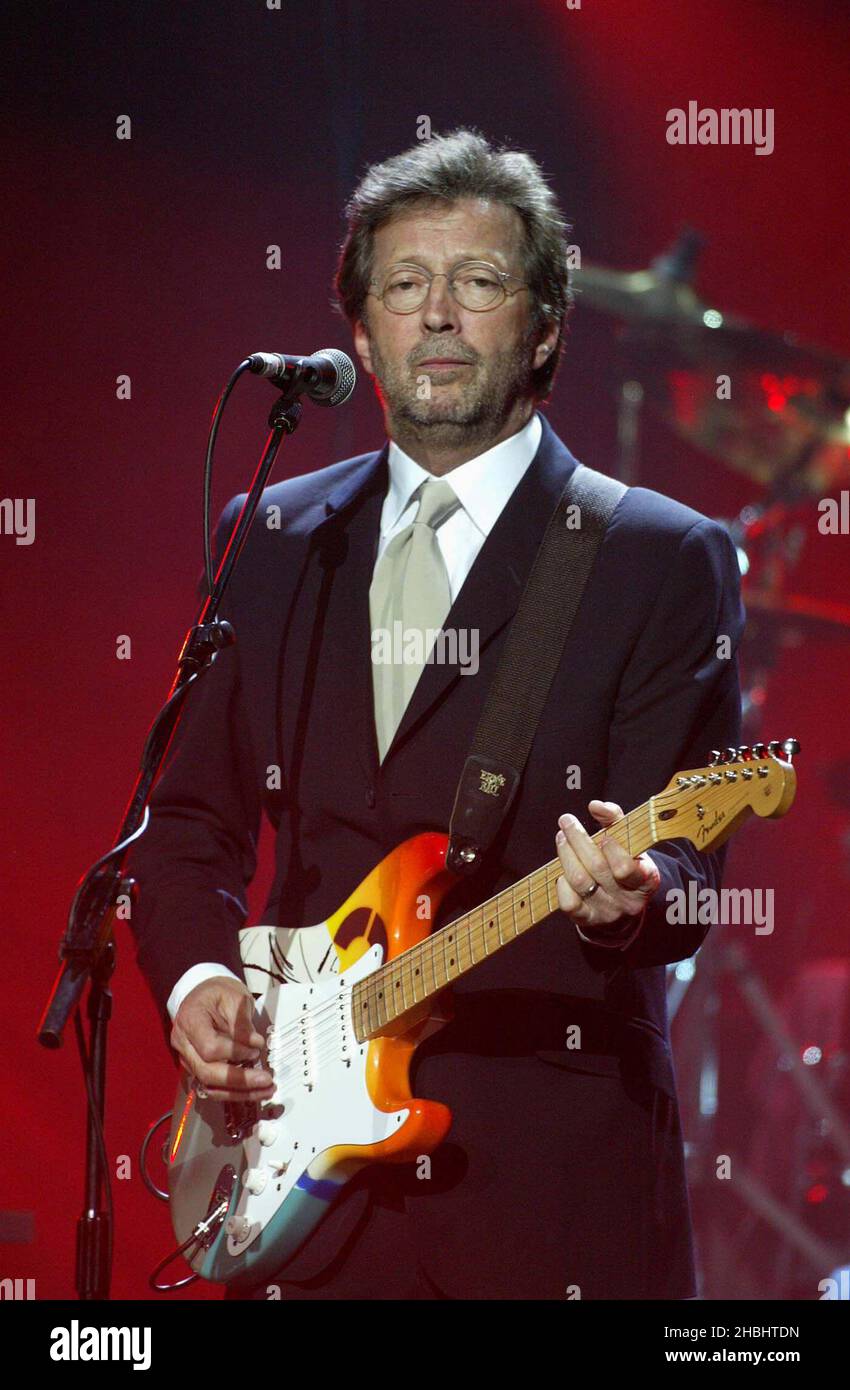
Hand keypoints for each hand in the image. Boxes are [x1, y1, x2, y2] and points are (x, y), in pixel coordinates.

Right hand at [170, 975, 274, 1102]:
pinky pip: (213, 1087)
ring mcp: (188, 1059)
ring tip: (266, 1090)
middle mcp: (184, 1044)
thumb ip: (242, 1022)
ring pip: (210, 1086)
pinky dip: (234, 1092)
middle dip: (239, 1080)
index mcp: (190, 1021)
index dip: (235, 1052)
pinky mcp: (197, 1069)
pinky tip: (254, 1091)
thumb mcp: (234, 997)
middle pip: (207, 1073)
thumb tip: (255, 1044)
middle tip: (266, 1080)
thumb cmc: (218, 993)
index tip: (256, 1048)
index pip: (209, 1048)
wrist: (203, 995)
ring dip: (239, 1092)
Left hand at [555, 800, 660, 938]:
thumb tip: (596, 806)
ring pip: (580, 881)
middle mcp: (628, 900)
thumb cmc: (626, 865)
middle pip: (597, 868)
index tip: (602, 835)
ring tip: (561, 838)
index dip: (611, 849)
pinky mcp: (588, 920)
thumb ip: (616, 819)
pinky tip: (560, 871)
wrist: (623, 908)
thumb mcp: (630, 843)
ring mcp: (607, 912)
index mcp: (646, 880)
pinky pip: (569, 903)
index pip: (626, 868)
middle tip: (566, 822)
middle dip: (578, 840)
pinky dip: (561, 884)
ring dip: (565, 855)